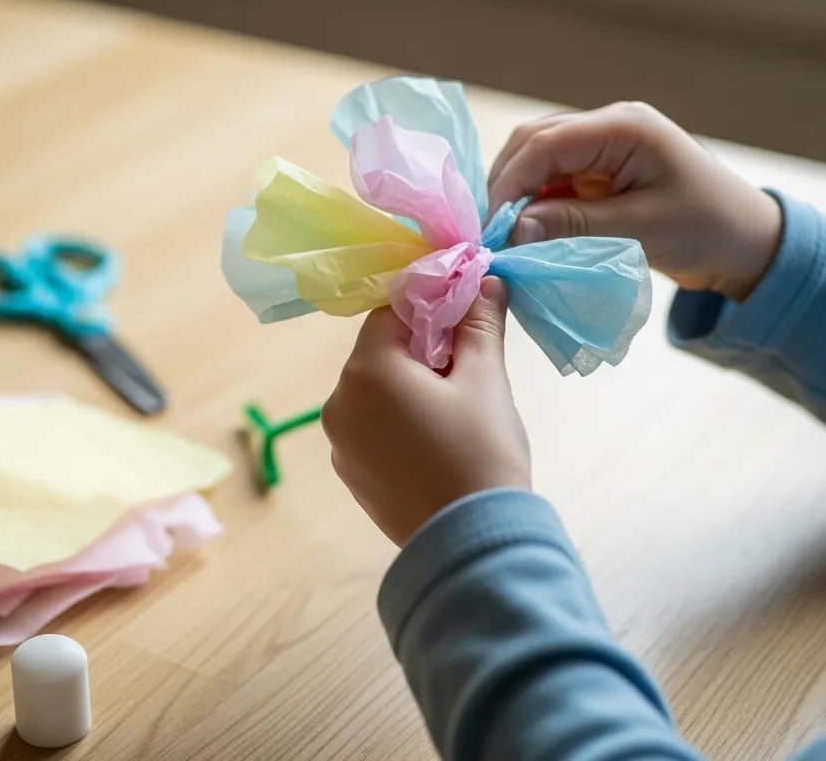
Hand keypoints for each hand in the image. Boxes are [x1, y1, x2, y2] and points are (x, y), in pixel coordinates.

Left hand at [323, 278, 530, 546]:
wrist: (470, 544)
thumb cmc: (481, 455)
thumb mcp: (486, 380)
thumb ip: (480, 323)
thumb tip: (485, 281)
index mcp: (366, 371)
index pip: (391, 312)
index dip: (431, 307)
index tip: (467, 316)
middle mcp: (339, 402)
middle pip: (380, 352)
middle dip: (423, 350)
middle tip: (470, 366)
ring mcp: (340, 443)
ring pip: (376, 392)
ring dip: (411, 387)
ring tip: (458, 411)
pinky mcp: (351, 474)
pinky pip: (373, 428)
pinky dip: (400, 422)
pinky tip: (438, 443)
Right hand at [489, 102, 783, 301]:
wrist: (747, 241)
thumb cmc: (708, 229)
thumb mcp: (640, 229)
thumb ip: (574, 225)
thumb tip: (514, 231)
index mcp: (623, 127)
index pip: (544, 144)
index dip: (509, 184)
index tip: (492, 230)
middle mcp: (609, 125)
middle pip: (533, 144)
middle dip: (507, 188)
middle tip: (494, 236)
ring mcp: (604, 145)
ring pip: (538, 160)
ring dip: (519, 197)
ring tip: (510, 238)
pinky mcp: (602, 169)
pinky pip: (554, 179)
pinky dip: (537, 204)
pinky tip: (531, 233)